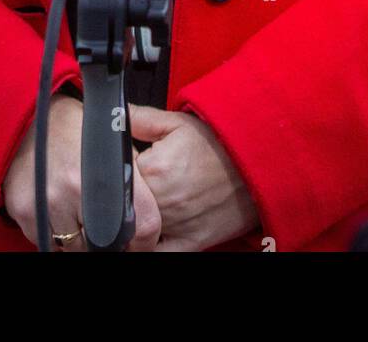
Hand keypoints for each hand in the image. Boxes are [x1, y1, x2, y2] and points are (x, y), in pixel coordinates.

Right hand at [1, 92, 162, 250]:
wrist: (29, 119)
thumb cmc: (76, 129)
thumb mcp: (115, 141)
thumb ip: (134, 177)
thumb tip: (149, 215)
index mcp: (105, 172)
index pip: (142, 226)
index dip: (144, 238)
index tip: (138, 238)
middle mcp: (73, 190)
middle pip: (104, 244)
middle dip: (106, 237)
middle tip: (103, 219)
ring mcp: (46, 204)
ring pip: (74, 247)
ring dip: (79, 237)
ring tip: (77, 210)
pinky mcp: (24, 212)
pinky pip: (47, 242)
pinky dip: (55, 234)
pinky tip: (57, 210)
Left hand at [128, 103, 260, 251]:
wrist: (256, 165)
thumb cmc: (217, 142)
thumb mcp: (178, 122)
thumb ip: (139, 118)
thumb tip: (111, 115)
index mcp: (154, 169)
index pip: (115, 173)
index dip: (116, 167)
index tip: (123, 163)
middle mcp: (161, 202)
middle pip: (125, 204)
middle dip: (126, 192)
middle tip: (136, 182)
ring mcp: (175, 226)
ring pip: (137, 231)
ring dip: (135, 218)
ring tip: (143, 204)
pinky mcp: (190, 243)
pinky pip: (158, 252)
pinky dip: (148, 246)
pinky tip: (149, 232)